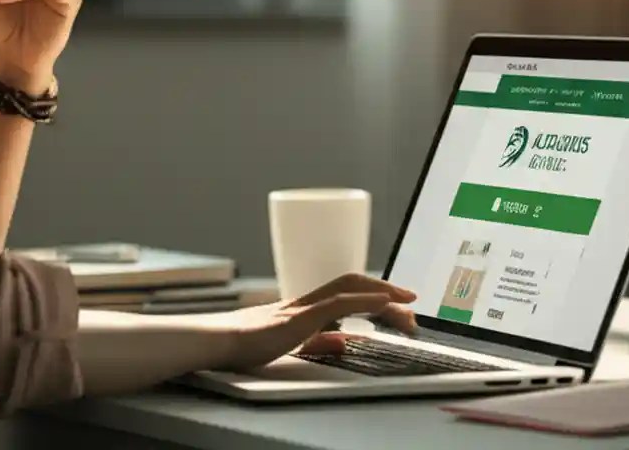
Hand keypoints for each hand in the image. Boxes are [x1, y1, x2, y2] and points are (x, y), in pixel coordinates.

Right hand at [216, 274, 418, 370]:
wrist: (217, 342)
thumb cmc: (244, 344)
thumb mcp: (291, 344)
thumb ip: (319, 341)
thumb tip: (345, 340)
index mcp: (305, 307)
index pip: (347, 291)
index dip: (374, 291)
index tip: (398, 301)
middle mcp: (306, 300)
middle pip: (354, 284)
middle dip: (386, 290)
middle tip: (412, 302)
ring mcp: (302, 306)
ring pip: (349, 288)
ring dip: (381, 293)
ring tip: (405, 303)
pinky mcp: (297, 318)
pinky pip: (336, 303)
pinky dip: (363, 301)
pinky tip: (382, 303)